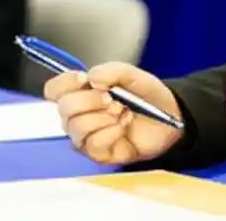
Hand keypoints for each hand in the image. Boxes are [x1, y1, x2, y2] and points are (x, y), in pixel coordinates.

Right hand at [45, 62, 184, 165]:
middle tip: (112, 99)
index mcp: (81, 92)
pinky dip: (111, 133)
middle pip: (64, 108)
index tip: (84, 79)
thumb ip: (111, 71)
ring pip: (77, 128)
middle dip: (89, 101)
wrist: (170, 117)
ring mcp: (87, 136)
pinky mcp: (99, 154)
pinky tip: (123, 127)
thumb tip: (91, 78)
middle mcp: (78, 115)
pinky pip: (93, 144)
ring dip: (102, 118)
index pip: (54, 89)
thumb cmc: (147, 96)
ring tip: (122, 113)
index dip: (65, 83)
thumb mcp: (131, 75)